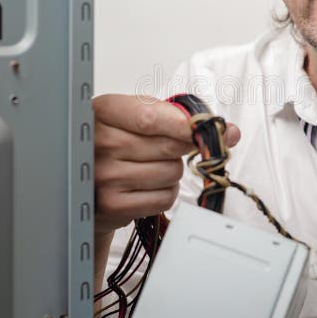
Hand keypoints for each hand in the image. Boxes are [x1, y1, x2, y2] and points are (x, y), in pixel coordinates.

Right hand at [92, 94, 240, 236]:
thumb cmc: (117, 143)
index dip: (185, 125)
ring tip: (149, 167)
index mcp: (104, 111)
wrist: (86, 182)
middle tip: (168, 148)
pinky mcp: (114, 206)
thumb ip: (181, 118)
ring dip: (172, 171)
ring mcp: (104, 177)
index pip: (150, 117)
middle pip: (169, 146)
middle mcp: (100, 144)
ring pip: (172, 172)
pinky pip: (165, 197)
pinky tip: (146, 186)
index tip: (206, 128)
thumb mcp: (136, 116)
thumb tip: (230, 132)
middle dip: (181, 148)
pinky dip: (166, 192)